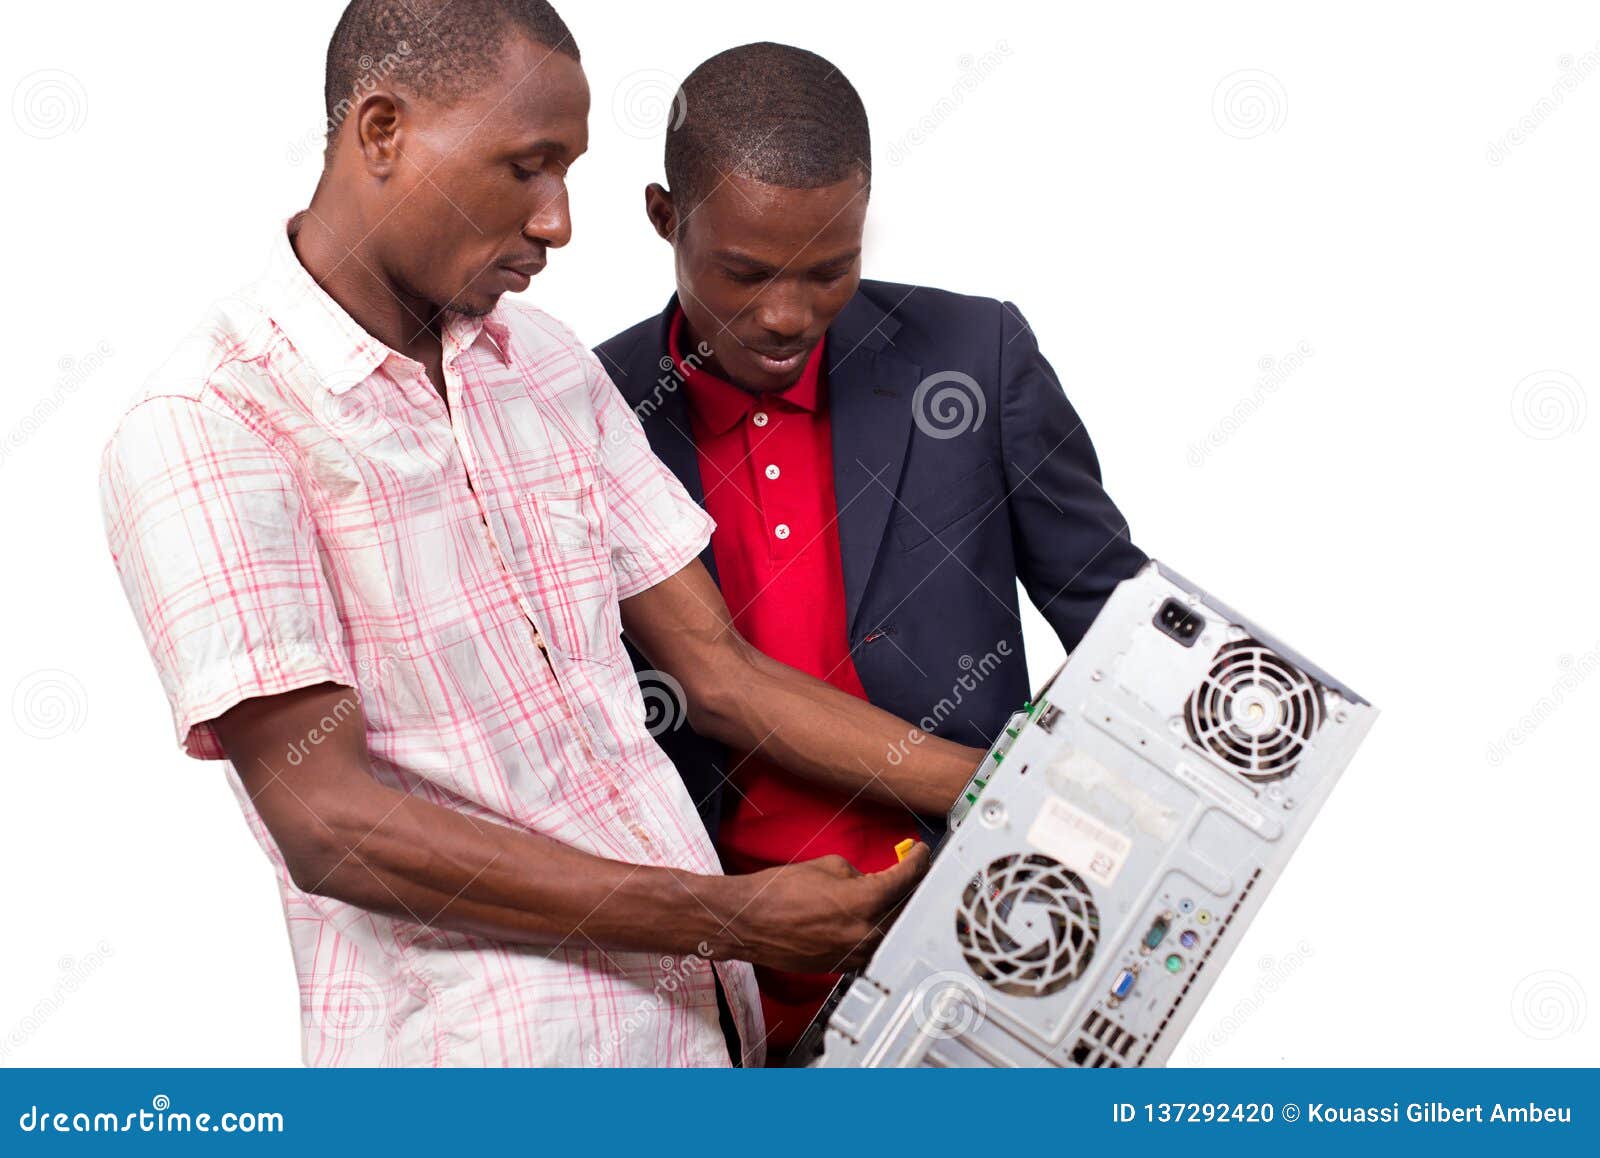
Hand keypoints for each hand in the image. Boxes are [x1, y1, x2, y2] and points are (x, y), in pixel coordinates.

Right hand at [718, 843, 932, 972]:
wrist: (750, 923)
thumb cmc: (779, 893)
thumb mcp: (828, 866)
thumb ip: (860, 874)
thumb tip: (874, 880)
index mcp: (864, 901)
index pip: (907, 879)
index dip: (919, 861)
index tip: (921, 853)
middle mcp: (865, 932)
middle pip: (907, 908)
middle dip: (912, 887)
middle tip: (913, 871)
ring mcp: (856, 953)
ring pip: (893, 931)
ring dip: (897, 911)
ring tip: (895, 893)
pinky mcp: (845, 965)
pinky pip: (874, 945)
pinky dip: (878, 929)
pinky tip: (874, 916)